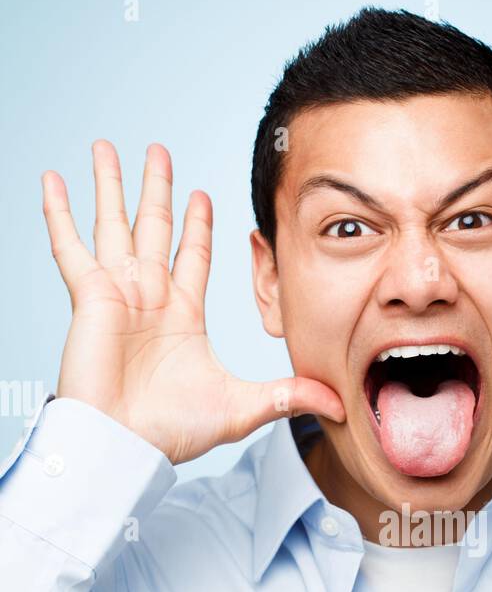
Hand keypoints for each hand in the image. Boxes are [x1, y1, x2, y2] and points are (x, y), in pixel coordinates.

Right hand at [42, 141, 344, 464]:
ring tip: (107, 146)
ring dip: (111, 185)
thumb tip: (338, 404)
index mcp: (182, 316)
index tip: (202, 194)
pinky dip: (60, 213)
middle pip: (154, 227)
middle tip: (158, 151)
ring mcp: (118, 293)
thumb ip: (289, 396)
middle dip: (156, 189)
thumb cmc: (173, 432)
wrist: (127, 445)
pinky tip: (53, 179)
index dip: (197, 225)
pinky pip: (71, 247)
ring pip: (114, 224)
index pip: (192, 256)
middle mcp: (149, 297)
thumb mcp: (244, 407)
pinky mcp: (91, 296)